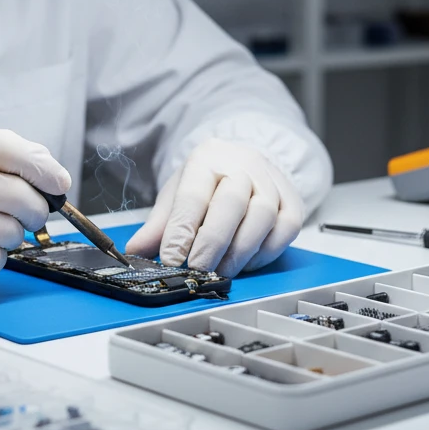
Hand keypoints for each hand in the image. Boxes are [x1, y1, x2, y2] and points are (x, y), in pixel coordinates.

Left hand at [125, 139, 302, 276]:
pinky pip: (285, 229)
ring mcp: (271, 180)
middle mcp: (243, 164)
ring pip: (261, 217)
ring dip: (239, 251)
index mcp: (207, 158)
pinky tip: (246, 262)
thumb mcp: (178, 194)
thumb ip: (159, 225)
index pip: (193, 195)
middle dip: (212, 243)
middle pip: (231, 203)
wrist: (244, 164)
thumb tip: (136, 252)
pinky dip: (265, 252)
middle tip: (198, 270)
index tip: (171, 259)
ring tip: (221, 271)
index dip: (181, 230)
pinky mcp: (293, 200)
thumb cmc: (208, 182)